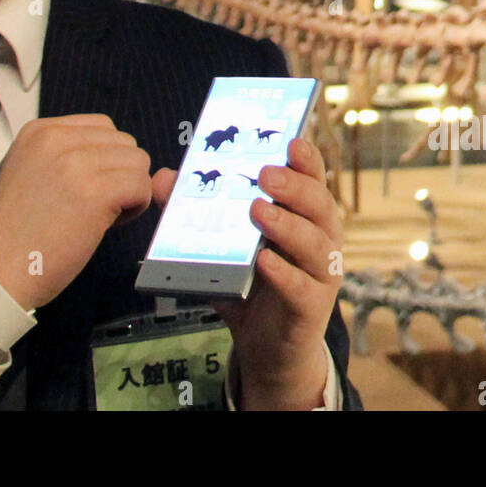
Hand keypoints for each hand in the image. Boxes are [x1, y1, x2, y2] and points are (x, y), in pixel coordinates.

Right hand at [0, 114, 152, 311]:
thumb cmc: (18, 231)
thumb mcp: (32, 171)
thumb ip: (69, 155)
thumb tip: (120, 157)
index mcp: (39, 131)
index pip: (103, 126)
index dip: (106, 157)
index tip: (89, 186)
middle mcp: (57, 138)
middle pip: (124, 142)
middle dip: (120, 173)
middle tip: (97, 205)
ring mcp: (76, 163)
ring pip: (138, 162)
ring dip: (130, 189)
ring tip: (103, 215)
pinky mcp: (95, 192)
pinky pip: (141, 186)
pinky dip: (136, 206)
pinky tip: (111, 224)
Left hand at [150, 137, 344, 409]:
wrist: (267, 345)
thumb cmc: (252, 282)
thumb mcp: (224, 244)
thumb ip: (197, 211)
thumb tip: (164, 179)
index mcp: (305, 214)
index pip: (312, 178)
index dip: (306, 158)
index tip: (291, 141)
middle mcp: (321, 237)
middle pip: (319, 204)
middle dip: (294, 186)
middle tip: (265, 175)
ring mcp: (321, 273)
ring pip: (315, 243)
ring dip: (287, 225)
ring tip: (258, 212)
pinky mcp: (312, 307)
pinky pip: (301, 288)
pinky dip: (283, 274)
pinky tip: (264, 262)